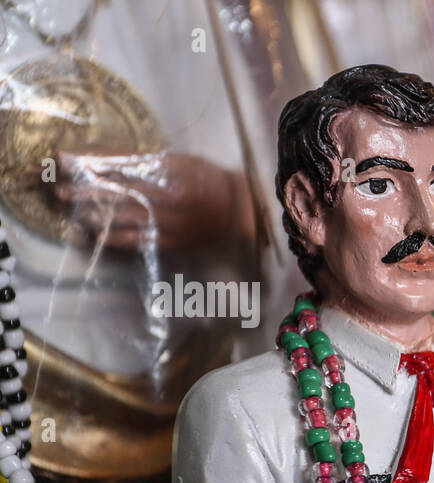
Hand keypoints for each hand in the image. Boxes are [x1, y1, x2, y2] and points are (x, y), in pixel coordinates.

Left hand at [52, 149, 254, 251]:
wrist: (238, 211)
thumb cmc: (207, 180)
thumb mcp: (177, 160)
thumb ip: (142, 158)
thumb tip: (101, 156)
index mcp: (167, 170)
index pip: (119, 163)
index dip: (88, 161)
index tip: (63, 158)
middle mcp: (165, 195)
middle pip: (115, 190)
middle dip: (85, 190)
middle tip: (60, 191)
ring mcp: (167, 221)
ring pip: (122, 217)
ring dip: (94, 214)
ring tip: (72, 211)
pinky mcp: (170, 242)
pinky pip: (136, 240)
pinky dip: (113, 237)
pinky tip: (95, 235)